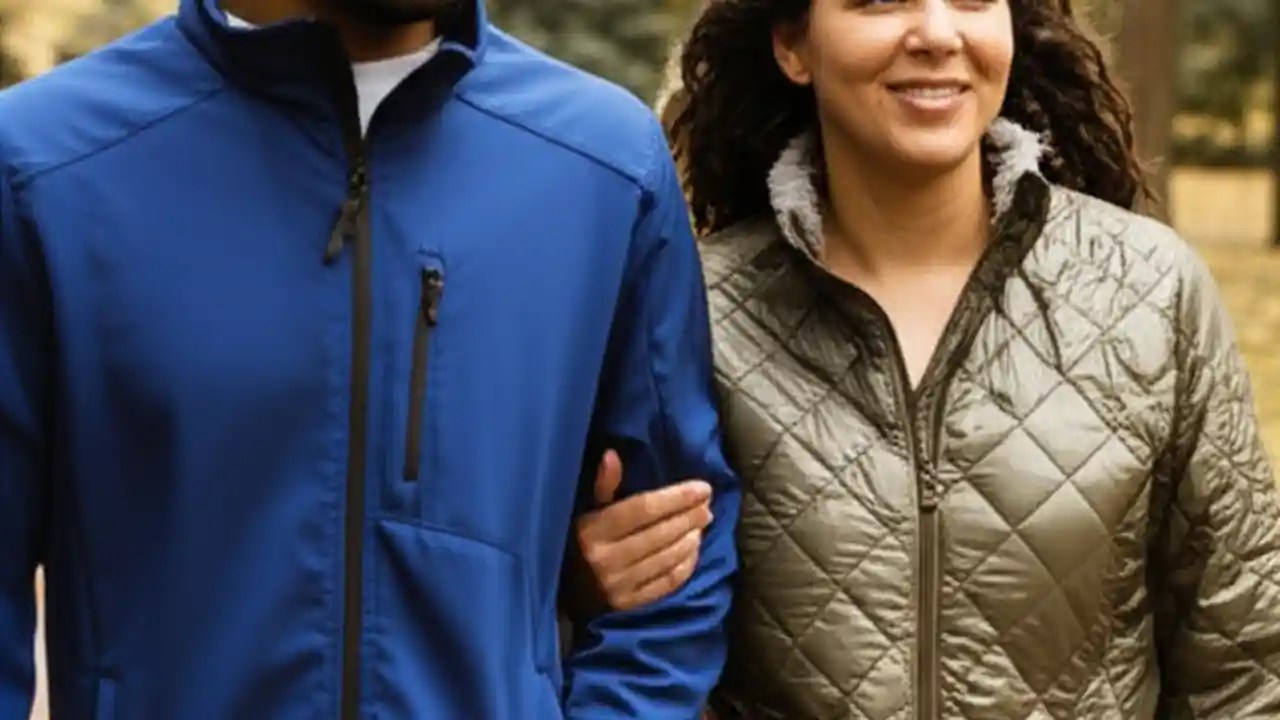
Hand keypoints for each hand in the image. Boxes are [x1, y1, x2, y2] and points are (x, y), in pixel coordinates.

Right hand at [569, 450, 712, 613]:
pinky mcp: (627, 605)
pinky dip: (685, 566)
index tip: (702, 487)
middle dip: (688, 517)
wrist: (561, 589)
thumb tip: (612, 455)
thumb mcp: (585, 510)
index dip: (675, 497)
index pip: (642, 509)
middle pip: (658, 534)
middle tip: (707, 505)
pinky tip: (694, 551)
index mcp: (592, 530)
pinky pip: (665, 584)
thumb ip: (603, 486)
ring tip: (703, 523)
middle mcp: (605, 559)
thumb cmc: (578, 540)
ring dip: (689, 539)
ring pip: (664, 558)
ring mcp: (617, 585)